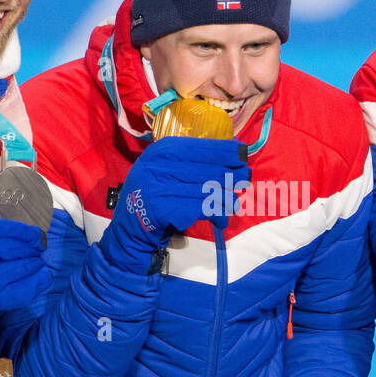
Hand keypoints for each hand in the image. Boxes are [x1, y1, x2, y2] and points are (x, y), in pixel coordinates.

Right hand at [99, 137, 250, 272]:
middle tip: (246, 179)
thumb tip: (233, 147)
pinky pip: (198, 210)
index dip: (224, 150)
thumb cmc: (156, 195)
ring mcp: (158, 187)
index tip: (243, 153)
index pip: (199, 147)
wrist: (129, 229)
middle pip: (206, 169)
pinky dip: (214, 215)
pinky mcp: (161, 209)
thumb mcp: (166, 170)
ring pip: (206, 191)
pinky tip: (220, 220)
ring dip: (226, 199)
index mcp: (161, 151)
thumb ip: (193, 160)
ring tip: (235, 204)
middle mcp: (157, 165)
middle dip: (230, 175)